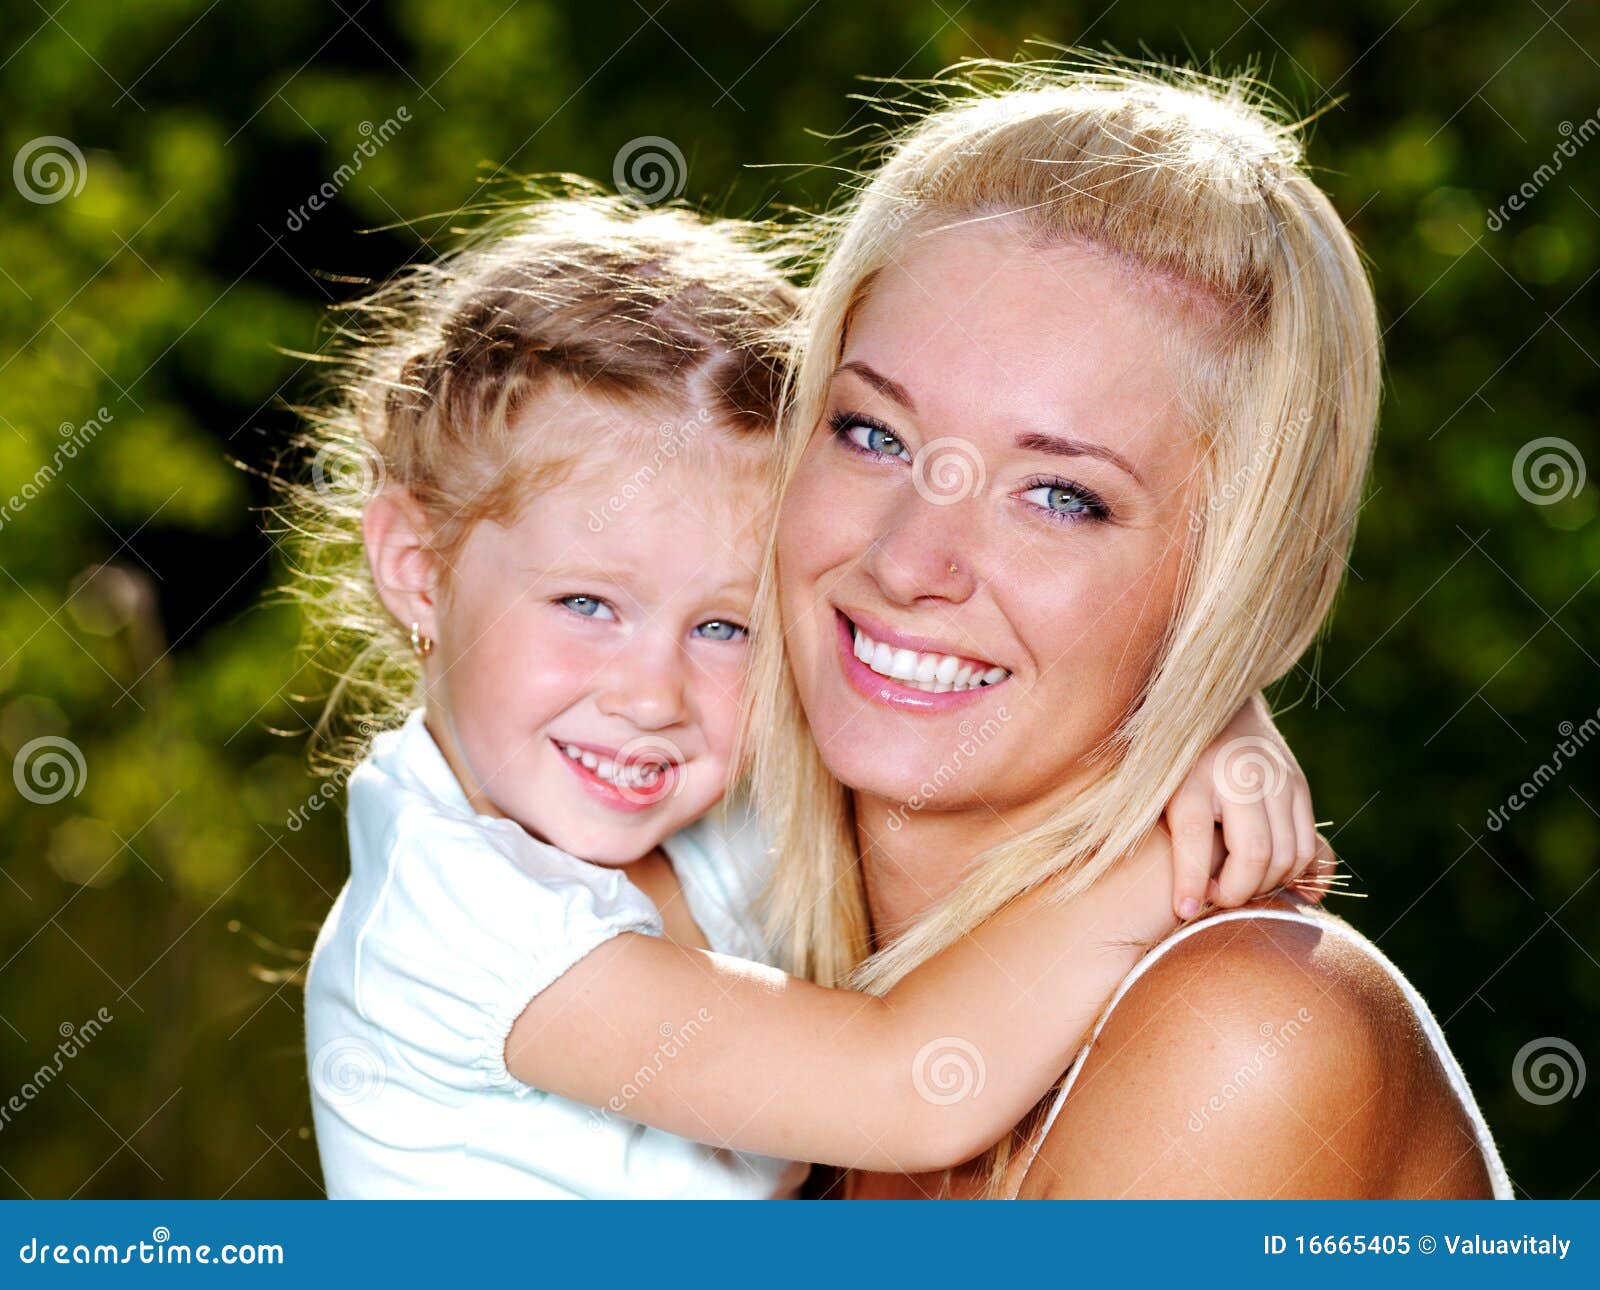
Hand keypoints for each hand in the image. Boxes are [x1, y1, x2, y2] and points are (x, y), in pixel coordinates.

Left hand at [1164, 693, 1318, 919]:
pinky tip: (1269, 880)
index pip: (1197, 838)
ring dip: (1267, 885)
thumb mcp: (1158, 793)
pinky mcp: (1300, 785)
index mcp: (1198, 772)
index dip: (1194, 884)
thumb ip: (1172, 841)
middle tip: (1213, 897)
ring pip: (1291, 857)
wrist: (1211, 703)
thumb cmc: (1172, 761)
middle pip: (1258, 855)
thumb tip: (1185, 910)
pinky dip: (1293, 874)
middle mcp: (1245, 773)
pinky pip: (1310, 847)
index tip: (1184, 912)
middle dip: (1238, 891)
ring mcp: (1281, 777)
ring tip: (1237, 886)